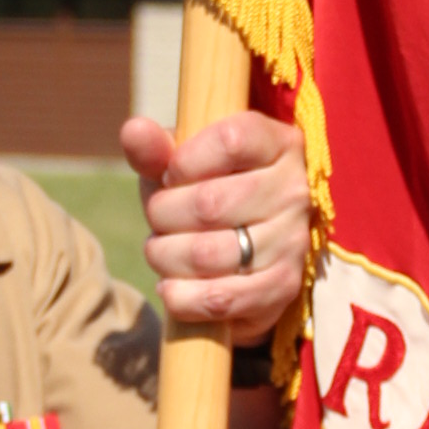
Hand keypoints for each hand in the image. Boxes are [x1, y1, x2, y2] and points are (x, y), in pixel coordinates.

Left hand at [123, 108, 307, 345]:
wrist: (242, 256)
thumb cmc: (206, 194)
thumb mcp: (180, 167)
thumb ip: (155, 149)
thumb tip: (134, 130)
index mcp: (278, 144)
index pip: (229, 141)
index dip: (184, 162)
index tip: (172, 175)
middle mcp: (294, 190)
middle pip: (207, 203)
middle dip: (163, 216)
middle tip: (160, 221)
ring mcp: (293, 241)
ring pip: (206, 254)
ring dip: (165, 257)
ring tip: (163, 252)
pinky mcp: (283, 286)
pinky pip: (219, 298)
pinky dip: (181, 296)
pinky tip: (172, 286)